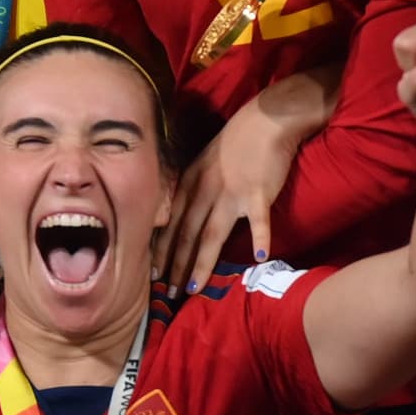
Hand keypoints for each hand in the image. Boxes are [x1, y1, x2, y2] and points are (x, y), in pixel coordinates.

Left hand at [164, 66, 333, 291]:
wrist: (264, 120)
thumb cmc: (235, 143)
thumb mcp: (204, 163)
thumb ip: (193, 190)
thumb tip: (180, 217)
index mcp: (191, 183)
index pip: (171, 223)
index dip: (161, 250)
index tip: (151, 275)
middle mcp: (205, 190)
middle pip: (186, 234)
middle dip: (175, 265)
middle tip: (166, 293)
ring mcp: (231, 192)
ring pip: (212, 234)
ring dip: (201, 263)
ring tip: (193, 287)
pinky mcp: (258, 192)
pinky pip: (259, 219)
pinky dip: (260, 238)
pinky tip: (258, 258)